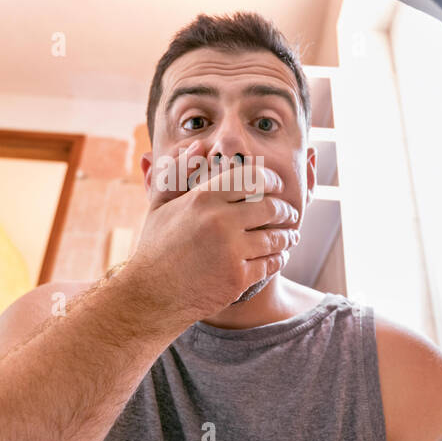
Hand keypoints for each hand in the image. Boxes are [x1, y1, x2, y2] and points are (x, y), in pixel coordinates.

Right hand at [123, 139, 299, 323]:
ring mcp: (231, 251)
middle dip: (285, 209)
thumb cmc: (155, 247)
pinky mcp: (238, 278)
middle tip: (289, 212)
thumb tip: (198, 145)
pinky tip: (281, 256)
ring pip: (275, 237)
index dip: (271, 180)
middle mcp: (221, 222)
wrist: (151, 294)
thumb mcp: (160, 205)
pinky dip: (280, 258)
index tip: (277, 185)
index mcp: (204, 198)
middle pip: (270, 207)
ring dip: (288, 235)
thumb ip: (179, 172)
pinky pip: (271, 263)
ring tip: (290, 235)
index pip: (252, 179)